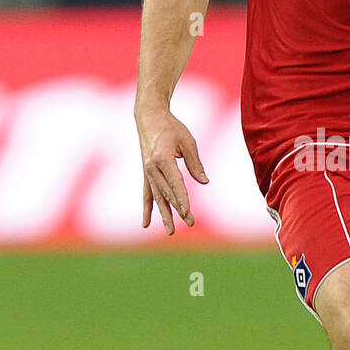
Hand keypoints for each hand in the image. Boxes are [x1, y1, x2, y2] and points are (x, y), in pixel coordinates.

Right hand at [135, 104, 207, 234]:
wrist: (149, 118)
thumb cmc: (171, 128)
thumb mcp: (188, 141)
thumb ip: (195, 163)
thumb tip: (204, 181)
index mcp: (163, 158)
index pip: (175, 183)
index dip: (182, 198)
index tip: (187, 212)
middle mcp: (151, 168)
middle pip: (167, 193)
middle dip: (178, 209)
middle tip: (190, 222)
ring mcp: (147, 172)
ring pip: (157, 197)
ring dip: (164, 214)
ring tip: (171, 231)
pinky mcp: (146, 174)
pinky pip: (146, 194)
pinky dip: (147, 209)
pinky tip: (146, 224)